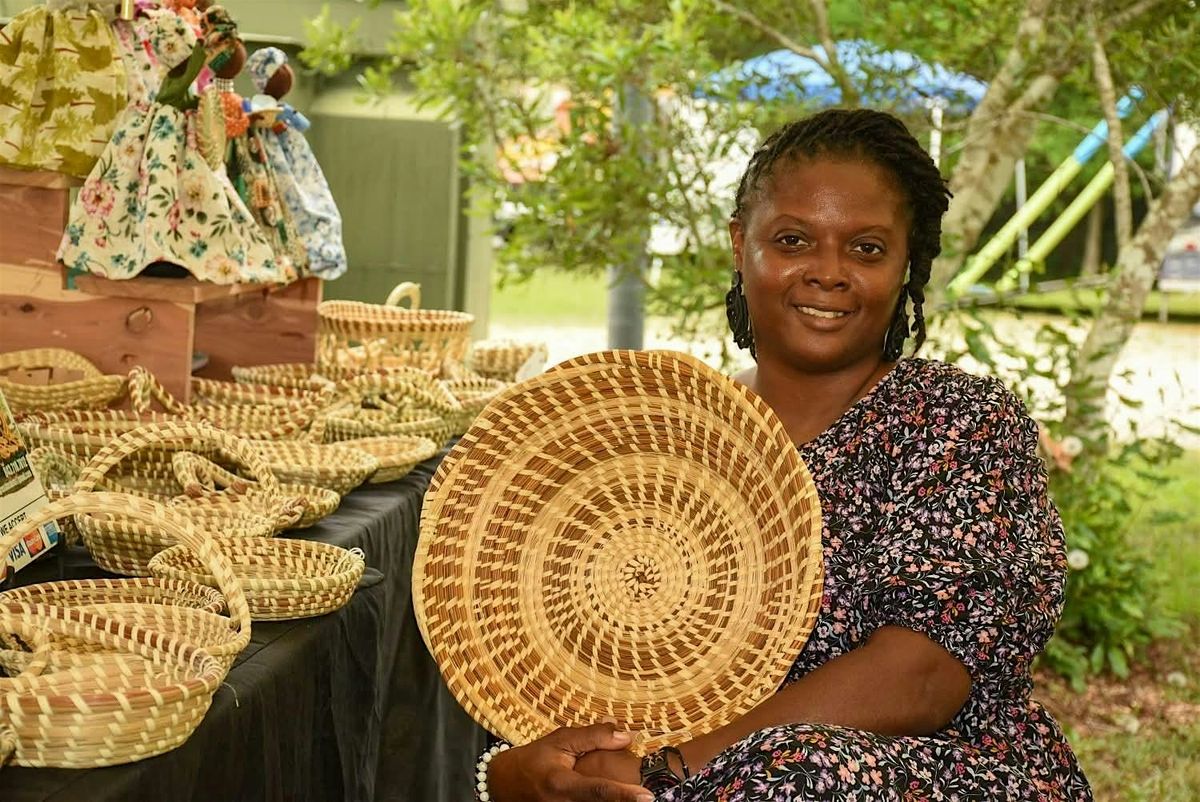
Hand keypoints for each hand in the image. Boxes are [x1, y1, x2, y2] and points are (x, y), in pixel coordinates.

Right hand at [486, 723, 652, 801]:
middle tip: (647, 795)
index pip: (598, 790)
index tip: (647, 796)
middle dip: (624, 800)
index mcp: (561, 784)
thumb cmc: (534, 759)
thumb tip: (628, 735)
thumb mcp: (560, 740)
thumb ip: (594, 737)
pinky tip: (618, 796)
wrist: (504, 784)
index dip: (623, 794)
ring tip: (633, 795)